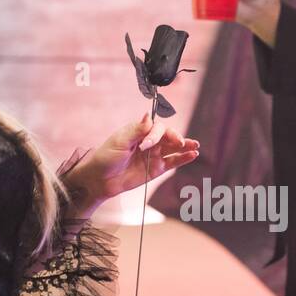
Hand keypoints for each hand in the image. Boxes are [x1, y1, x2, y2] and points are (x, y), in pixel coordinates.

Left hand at [63, 112, 198, 212]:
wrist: (100, 179)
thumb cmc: (106, 157)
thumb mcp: (119, 142)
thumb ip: (136, 130)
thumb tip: (148, 115)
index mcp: (140, 131)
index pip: (156, 127)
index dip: (155, 134)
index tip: (146, 145)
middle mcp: (150, 141)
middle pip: (168, 136)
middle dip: (176, 137)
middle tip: (179, 142)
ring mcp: (155, 155)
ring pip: (174, 148)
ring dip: (185, 146)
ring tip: (195, 145)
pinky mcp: (157, 169)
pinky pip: (173, 162)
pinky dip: (183, 159)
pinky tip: (192, 155)